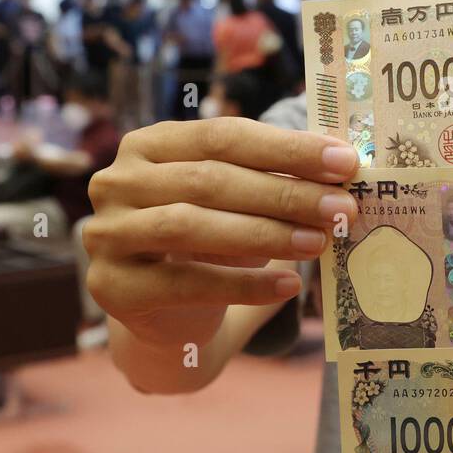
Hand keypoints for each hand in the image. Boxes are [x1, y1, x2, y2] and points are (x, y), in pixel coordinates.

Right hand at [82, 117, 359, 351]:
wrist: (169, 316)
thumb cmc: (213, 243)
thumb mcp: (238, 203)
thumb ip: (274, 179)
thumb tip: (342, 166)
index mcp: (150, 144)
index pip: (223, 136)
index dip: (287, 148)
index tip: (345, 161)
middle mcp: (117, 181)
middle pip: (209, 180)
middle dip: (284, 193)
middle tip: (341, 207)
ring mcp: (106, 234)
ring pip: (191, 226)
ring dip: (264, 234)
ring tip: (318, 242)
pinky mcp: (112, 287)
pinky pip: (185, 282)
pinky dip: (243, 285)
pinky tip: (289, 287)